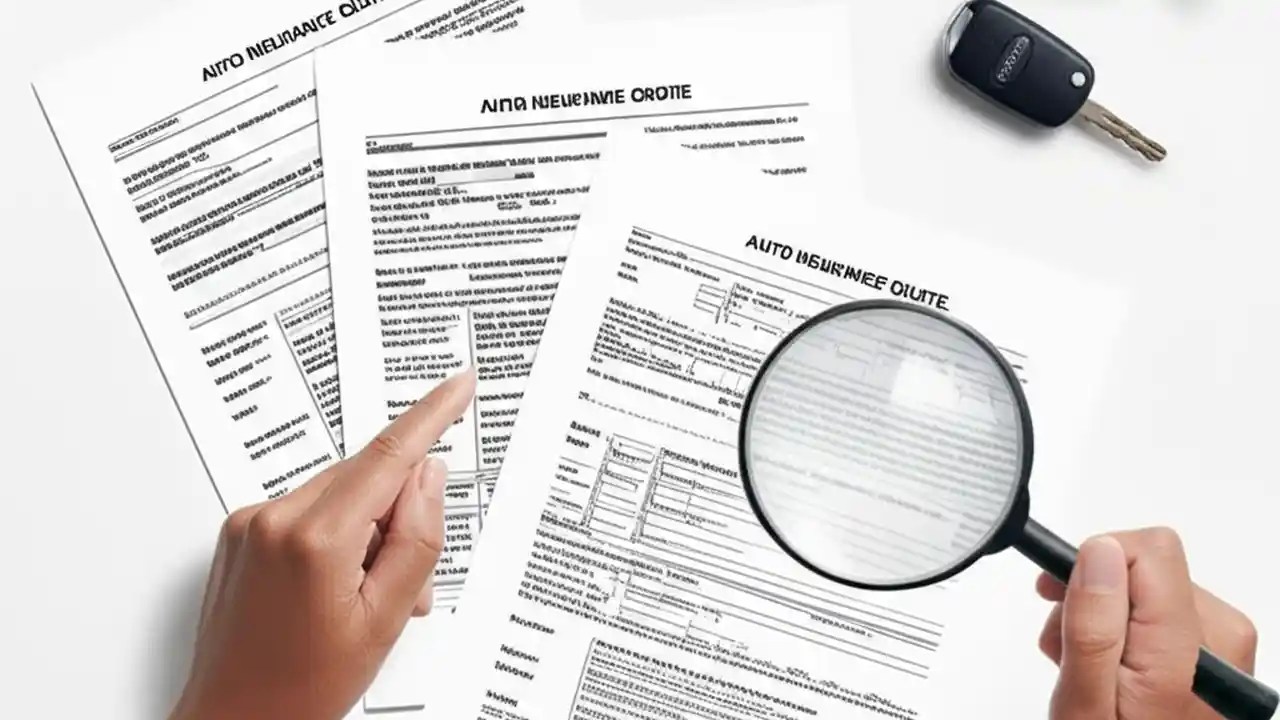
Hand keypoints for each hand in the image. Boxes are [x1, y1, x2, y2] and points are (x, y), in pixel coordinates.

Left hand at [169, 369, 475, 719]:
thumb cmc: (301, 688)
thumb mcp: (384, 619)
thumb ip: (417, 539)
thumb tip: (428, 477)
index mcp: (314, 540)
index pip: (389, 457)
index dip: (431, 416)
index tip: (458, 385)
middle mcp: (273, 519)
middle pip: (366, 479)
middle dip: (397, 517)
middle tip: (402, 583)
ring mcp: (250, 524)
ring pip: (339, 494)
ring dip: (366, 531)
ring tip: (361, 597)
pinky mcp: (240, 531)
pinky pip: (308, 509)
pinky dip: (335, 536)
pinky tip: (334, 587)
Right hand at [1035, 528, 1258, 719]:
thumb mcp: (1086, 704)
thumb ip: (1094, 626)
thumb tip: (1100, 551)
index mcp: (1192, 647)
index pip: (1150, 550)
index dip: (1096, 563)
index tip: (1065, 596)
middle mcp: (1222, 638)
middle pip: (1147, 569)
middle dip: (1095, 596)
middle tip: (1066, 646)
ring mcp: (1225, 648)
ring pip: (1151, 589)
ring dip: (1107, 617)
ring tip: (1086, 665)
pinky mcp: (1219, 655)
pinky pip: (1166, 614)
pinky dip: (1129, 632)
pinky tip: (1112, 669)